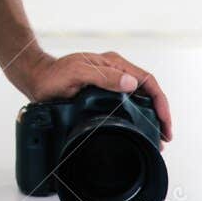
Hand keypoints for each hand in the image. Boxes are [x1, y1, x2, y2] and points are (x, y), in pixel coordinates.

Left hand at [7, 49, 173, 144]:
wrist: (36, 78)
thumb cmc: (53, 75)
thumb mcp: (77, 72)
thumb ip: (103, 76)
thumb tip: (131, 83)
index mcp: (113, 63)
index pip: (147, 80)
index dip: (160, 102)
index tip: (164, 122)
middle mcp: (115, 71)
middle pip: (147, 91)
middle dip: (160, 113)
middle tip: (164, 136)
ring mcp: (110, 81)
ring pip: (139, 99)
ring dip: (150, 117)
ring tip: (156, 137)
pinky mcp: (104, 93)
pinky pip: (127, 104)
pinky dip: (137, 117)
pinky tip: (139, 129)